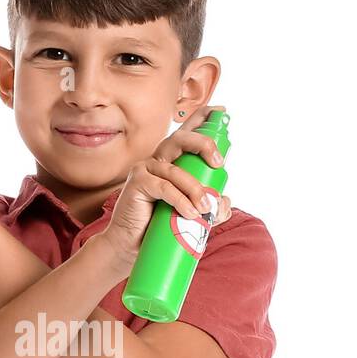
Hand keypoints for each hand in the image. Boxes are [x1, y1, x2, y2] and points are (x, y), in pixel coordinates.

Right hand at [98, 106, 232, 275]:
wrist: (132, 245)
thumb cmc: (159, 226)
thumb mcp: (191, 214)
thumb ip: (210, 206)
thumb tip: (224, 201)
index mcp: (173, 160)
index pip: (188, 132)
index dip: (203, 118)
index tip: (222, 112)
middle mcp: (159, 159)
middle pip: (181, 138)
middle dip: (204, 144)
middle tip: (219, 163)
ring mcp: (146, 169)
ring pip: (175, 170)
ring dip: (195, 189)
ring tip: (205, 209)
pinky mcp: (136, 183)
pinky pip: (163, 187)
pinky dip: (180, 200)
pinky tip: (190, 213)